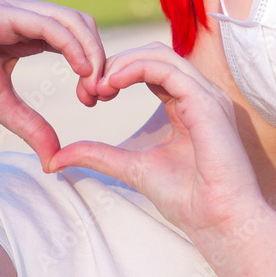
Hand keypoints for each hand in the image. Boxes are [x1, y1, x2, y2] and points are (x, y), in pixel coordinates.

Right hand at [0, 0, 108, 165]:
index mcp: (27, 30)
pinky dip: (72, 46)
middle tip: (100, 95)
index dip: (94, 65)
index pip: (76, 37)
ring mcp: (15, 9)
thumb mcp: (0, 105)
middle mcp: (24, 13)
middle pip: (82, 24)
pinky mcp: (3, 12)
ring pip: (72, 21)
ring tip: (95, 85)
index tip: (94, 100)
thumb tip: (55, 159)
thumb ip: (31, 125)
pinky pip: (49, 25)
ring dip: (92, 52)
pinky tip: (81, 70)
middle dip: (100, 58)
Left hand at [46, 42, 266, 236]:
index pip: (150, 69)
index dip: (116, 73)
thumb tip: (56, 159)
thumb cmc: (188, 199)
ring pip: (161, 55)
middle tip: (89, 88)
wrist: (219, 221)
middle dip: (116, 63)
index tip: (89, 96)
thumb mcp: (132, 168)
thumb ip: (99, 156)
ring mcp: (207, 97)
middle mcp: (200, 95)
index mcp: (187, 105)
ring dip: (123, 63)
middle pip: (154, 54)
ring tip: (98, 85)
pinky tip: (113, 83)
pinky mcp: (208, 104)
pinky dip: (137, 69)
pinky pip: (169, 70)